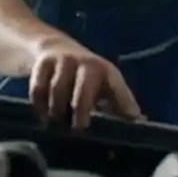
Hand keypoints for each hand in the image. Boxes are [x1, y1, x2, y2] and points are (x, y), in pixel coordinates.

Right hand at [28, 37, 142, 128]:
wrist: (55, 47)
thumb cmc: (86, 76)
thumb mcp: (104, 85)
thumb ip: (119, 104)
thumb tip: (139, 121)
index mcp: (106, 71)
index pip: (117, 86)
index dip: (123, 102)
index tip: (130, 120)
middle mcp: (86, 63)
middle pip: (83, 90)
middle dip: (81, 110)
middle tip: (79, 129)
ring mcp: (63, 61)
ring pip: (57, 91)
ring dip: (56, 112)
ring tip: (58, 124)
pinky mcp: (43, 64)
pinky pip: (38, 89)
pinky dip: (39, 106)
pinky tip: (43, 115)